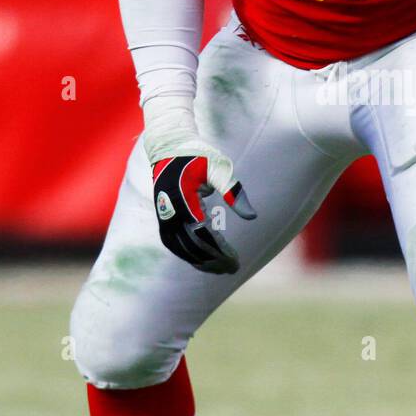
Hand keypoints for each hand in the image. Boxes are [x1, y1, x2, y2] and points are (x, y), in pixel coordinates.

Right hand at [151, 142, 255, 272]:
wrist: (169, 146)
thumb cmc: (198, 154)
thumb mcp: (219, 167)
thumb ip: (233, 191)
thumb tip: (252, 217)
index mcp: (184, 200)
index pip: (203, 235)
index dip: (220, 252)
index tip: (236, 261)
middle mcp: (171, 212)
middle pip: (192, 247)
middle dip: (213, 261)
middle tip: (234, 268)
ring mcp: (164, 216)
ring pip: (181, 249)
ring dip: (200, 262)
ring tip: (220, 269)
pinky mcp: (163, 217)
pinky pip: (173, 243)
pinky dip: (188, 255)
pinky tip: (203, 261)